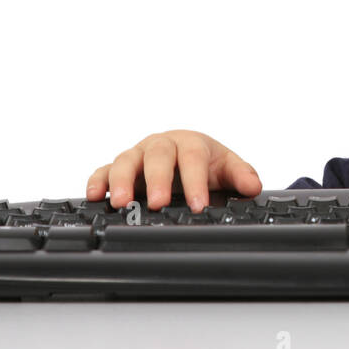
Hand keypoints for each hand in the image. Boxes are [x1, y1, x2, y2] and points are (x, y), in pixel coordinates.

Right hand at [86, 130, 262, 212]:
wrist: (185, 153)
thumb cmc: (205, 161)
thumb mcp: (226, 167)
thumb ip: (240, 175)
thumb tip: (252, 186)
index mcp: (190, 143)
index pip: (193, 159)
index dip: (195, 181)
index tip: (199, 204)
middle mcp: (161, 146)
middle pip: (157, 157)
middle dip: (157, 180)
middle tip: (158, 203)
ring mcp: (137, 157)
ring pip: (126, 162)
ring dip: (122, 181)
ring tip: (122, 203)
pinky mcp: (118, 169)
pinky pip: (104, 171)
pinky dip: (98, 181)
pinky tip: (95, 196)